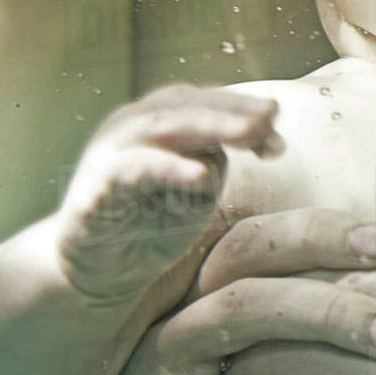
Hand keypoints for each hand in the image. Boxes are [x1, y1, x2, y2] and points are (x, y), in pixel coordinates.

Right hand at [56, 84, 283, 301]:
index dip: (246, 111)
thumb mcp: (196, 191)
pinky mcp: (100, 180)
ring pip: (168, 124)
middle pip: (194, 105)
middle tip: (272, 118)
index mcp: (162, 118)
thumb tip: (244, 140)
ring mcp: (115, 146)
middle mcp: (137, 122)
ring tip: (249, 133)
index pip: (210, 103)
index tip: (279, 131)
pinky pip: (137, 167)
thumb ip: (216, 161)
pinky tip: (200, 176)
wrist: (96, 271)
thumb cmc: (150, 224)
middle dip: (236, 111)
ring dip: (212, 126)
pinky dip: (169, 167)